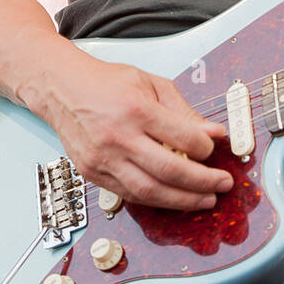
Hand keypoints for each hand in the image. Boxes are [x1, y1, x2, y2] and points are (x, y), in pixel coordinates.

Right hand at [31, 51, 233, 209]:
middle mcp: (118, 137)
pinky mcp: (92, 173)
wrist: (61, 89)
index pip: (182, 137)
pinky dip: (156, 200)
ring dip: (183, 200)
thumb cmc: (106, 83)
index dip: (205, 148)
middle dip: (202, 182)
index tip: (215, 148)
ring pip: (150, 191)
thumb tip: (213, 133)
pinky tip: (174, 198)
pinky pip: (130, 195)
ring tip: (205, 199)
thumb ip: (183, 111)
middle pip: (169, 170)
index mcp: (136, 109)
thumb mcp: (151, 84)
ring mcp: (103, 159)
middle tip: (222, 184)